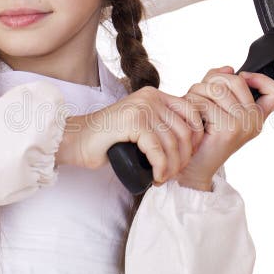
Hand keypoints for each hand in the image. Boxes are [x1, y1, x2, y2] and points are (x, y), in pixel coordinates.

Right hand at [55, 85, 204, 183]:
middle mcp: (151, 97)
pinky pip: (158, 150)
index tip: (189, 157)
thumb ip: (159, 124)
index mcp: (155, 95)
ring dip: (172, 166)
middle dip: (184, 157)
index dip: (197, 137)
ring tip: (163, 178)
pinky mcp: (133, 121)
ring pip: (173, 142)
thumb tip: (189, 142)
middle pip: (186, 130)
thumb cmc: (107, 139)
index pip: (192, 112)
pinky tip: (156, 177)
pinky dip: (160, 167)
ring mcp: (142, 107)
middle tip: (174, 173)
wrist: (77, 141)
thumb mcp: (139, 125)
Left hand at [174, 66, 273, 188]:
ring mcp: (244, 125)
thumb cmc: (201, 136)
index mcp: (256, 116)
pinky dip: (191, 105)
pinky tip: (191, 118)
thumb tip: (228, 68)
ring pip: (216, 88)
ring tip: (193, 107)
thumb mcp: (214, 105)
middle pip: (236, 80)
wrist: (192, 168)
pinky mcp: (228, 129)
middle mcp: (255, 121)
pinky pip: (204, 102)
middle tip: (202, 96)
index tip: (243, 79)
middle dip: (211, 81)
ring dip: (197, 92)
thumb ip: (221, 84)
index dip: (260, 78)